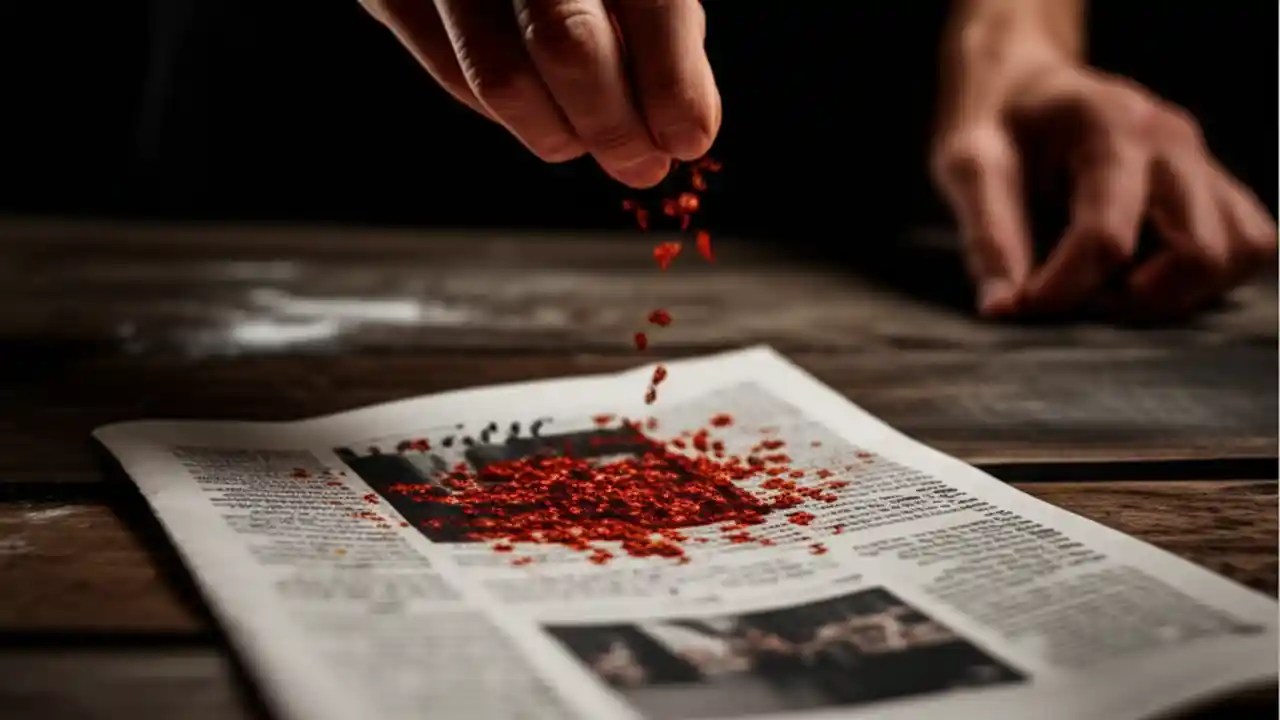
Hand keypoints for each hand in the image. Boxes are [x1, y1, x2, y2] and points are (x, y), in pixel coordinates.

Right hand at [361, 0, 719, 188]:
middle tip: (641, 163)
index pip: (649, 0)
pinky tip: (538, 107)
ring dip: (559, 133)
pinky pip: (455, 76)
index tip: (688, 137)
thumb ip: (662, 28)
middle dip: (614, 125)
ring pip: (501, 81)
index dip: (672, 84)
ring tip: (588, 138)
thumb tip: (682, 128)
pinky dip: (508, 113)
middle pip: (569, 46)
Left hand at [933, 61, 1275, 319]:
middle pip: (1197, 253)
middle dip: (1131, 300)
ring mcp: (1202, 162)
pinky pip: (1248, 243)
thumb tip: (1002, 309)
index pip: (1108, 238)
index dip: (1063, 290)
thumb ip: (987, 236)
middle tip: (1074, 299)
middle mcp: (1172, 141)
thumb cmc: (996, 126)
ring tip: (1112, 289)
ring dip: (1179, 293)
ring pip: (1238, 251)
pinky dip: (1207, 278)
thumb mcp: (968, 167)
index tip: (1023, 306)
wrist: (1025, 87)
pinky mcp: (1213, 185)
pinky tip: (1146, 275)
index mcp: (1111, 127)